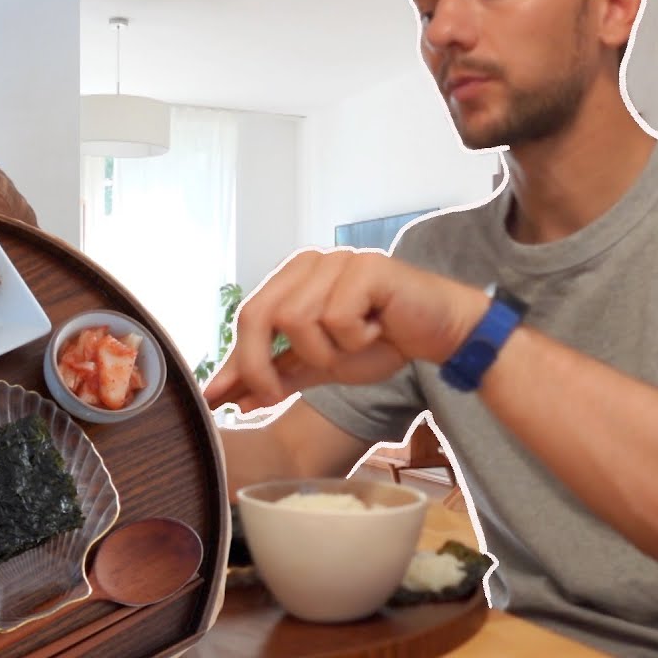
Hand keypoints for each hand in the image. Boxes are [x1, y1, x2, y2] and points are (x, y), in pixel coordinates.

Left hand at [203, 249, 488, 412]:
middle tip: (277, 396)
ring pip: (298, 321)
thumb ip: (278, 375)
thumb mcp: (320, 365)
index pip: (249, 317)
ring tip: (354, 346)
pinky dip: (354, 339)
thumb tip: (231, 397)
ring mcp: (337, 260)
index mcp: (293, 277)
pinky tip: (376, 330)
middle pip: (260, 315)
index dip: (234, 360)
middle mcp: (310, 262)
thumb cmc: (382, 342)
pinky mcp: (366, 267)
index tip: (217, 397)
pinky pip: (336, 318)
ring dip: (324, 352)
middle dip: (261, 365)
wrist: (440, 333)